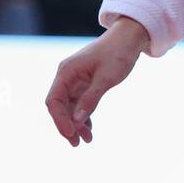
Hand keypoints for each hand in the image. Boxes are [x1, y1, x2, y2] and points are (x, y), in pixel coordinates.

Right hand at [45, 16, 148, 146]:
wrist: (129, 38)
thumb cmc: (118, 53)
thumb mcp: (106, 78)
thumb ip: (91, 99)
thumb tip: (77, 121)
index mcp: (66, 72)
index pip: (54, 100)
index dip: (59, 119)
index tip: (70, 134)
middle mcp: (67, 77)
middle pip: (59, 106)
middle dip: (67, 125)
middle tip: (77, 144)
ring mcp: (76, 80)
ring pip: (70, 107)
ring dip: (76, 124)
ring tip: (87, 140)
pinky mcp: (85, 84)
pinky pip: (80, 103)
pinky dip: (84, 116)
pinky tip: (90, 129)